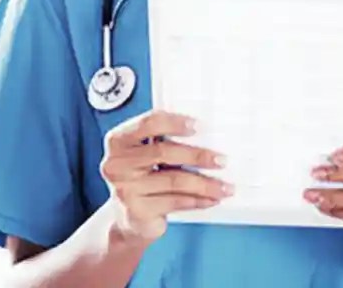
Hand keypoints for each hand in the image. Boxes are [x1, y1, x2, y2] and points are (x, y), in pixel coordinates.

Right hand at [99, 109, 231, 244]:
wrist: (129, 220)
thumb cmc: (144, 179)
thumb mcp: (147, 157)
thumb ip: (166, 142)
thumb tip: (209, 136)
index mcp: (120, 140)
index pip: (148, 123)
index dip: (175, 122)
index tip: (200, 126)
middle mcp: (117, 163)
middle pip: (163, 152)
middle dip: (197, 155)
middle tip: (222, 160)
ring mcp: (125, 188)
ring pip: (173, 180)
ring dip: (205, 184)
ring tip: (225, 187)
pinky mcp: (136, 211)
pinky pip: (174, 201)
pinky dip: (197, 200)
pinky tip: (212, 199)